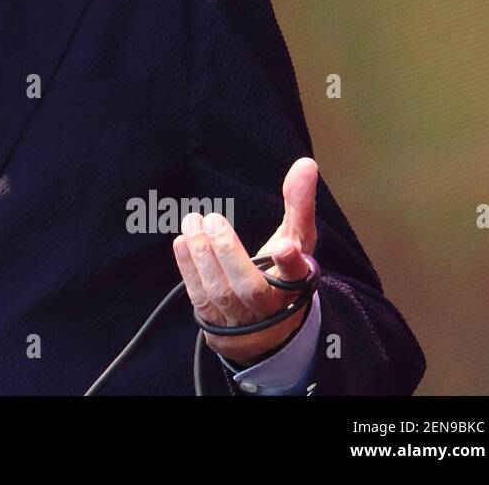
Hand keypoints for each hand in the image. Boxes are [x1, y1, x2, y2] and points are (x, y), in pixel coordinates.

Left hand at [171, 157, 318, 366]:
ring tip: (193, 222)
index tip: (284, 246)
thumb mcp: (297, 239)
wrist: (266, 325)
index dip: (290, 263)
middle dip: (228, 252)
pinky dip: (189, 269)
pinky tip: (182, 242)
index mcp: (296, 284)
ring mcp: (242, 319)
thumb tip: (306, 163)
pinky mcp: (216, 322)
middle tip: (214, 219)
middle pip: (249, 287)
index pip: (297, 276)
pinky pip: (200, 298)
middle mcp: (270, 306)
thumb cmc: (281, 271)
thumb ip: (300, 204)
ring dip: (202, 256)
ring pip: (221, 292)